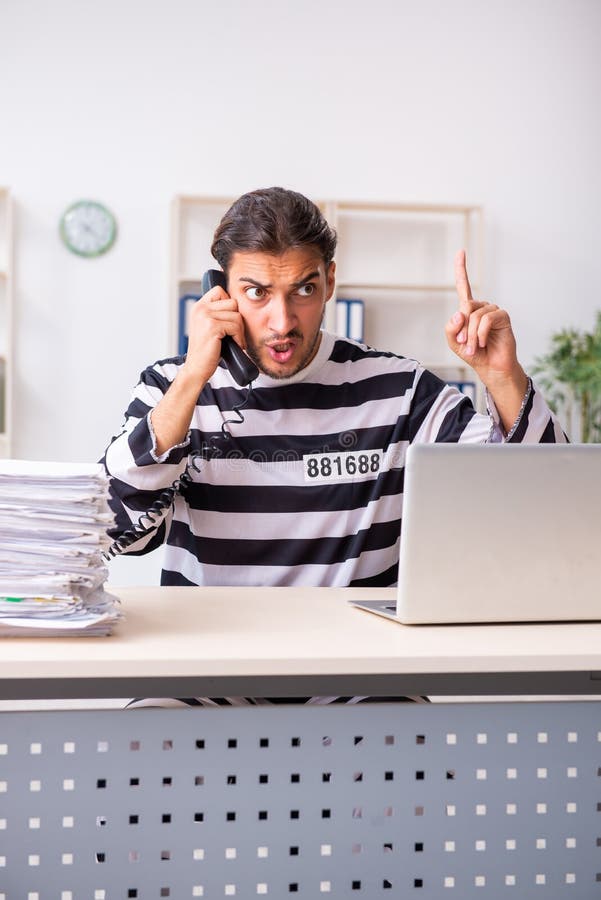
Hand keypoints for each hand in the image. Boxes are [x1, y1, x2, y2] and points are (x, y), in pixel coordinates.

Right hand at [183, 283, 246, 383]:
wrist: (196, 368)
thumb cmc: (206, 350)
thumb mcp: (209, 327)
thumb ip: (218, 313)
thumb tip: (237, 304)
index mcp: (199, 307)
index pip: (220, 291)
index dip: (229, 305)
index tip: (228, 321)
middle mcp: (200, 308)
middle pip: (233, 302)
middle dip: (237, 320)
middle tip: (234, 334)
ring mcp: (205, 316)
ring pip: (237, 315)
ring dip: (240, 331)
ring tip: (234, 341)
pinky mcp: (212, 327)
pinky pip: (236, 327)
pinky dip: (239, 338)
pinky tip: (235, 345)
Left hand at [446, 250, 522, 387]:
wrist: (490, 367)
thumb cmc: (473, 353)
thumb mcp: (454, 342)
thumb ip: (451, 327)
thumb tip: (460, 311)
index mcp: (468, 310)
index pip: (464, 286)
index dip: (461, 269)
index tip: (461, 251)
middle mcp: (481, 307)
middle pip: (466, 307)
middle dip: (462, 328)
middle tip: (464, 343)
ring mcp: (493, 310)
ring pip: (475, 316)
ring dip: (471, 335)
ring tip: (473, 347)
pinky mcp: (503, 317)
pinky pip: (487, 319)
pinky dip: (481, 333)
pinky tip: (483, 343)